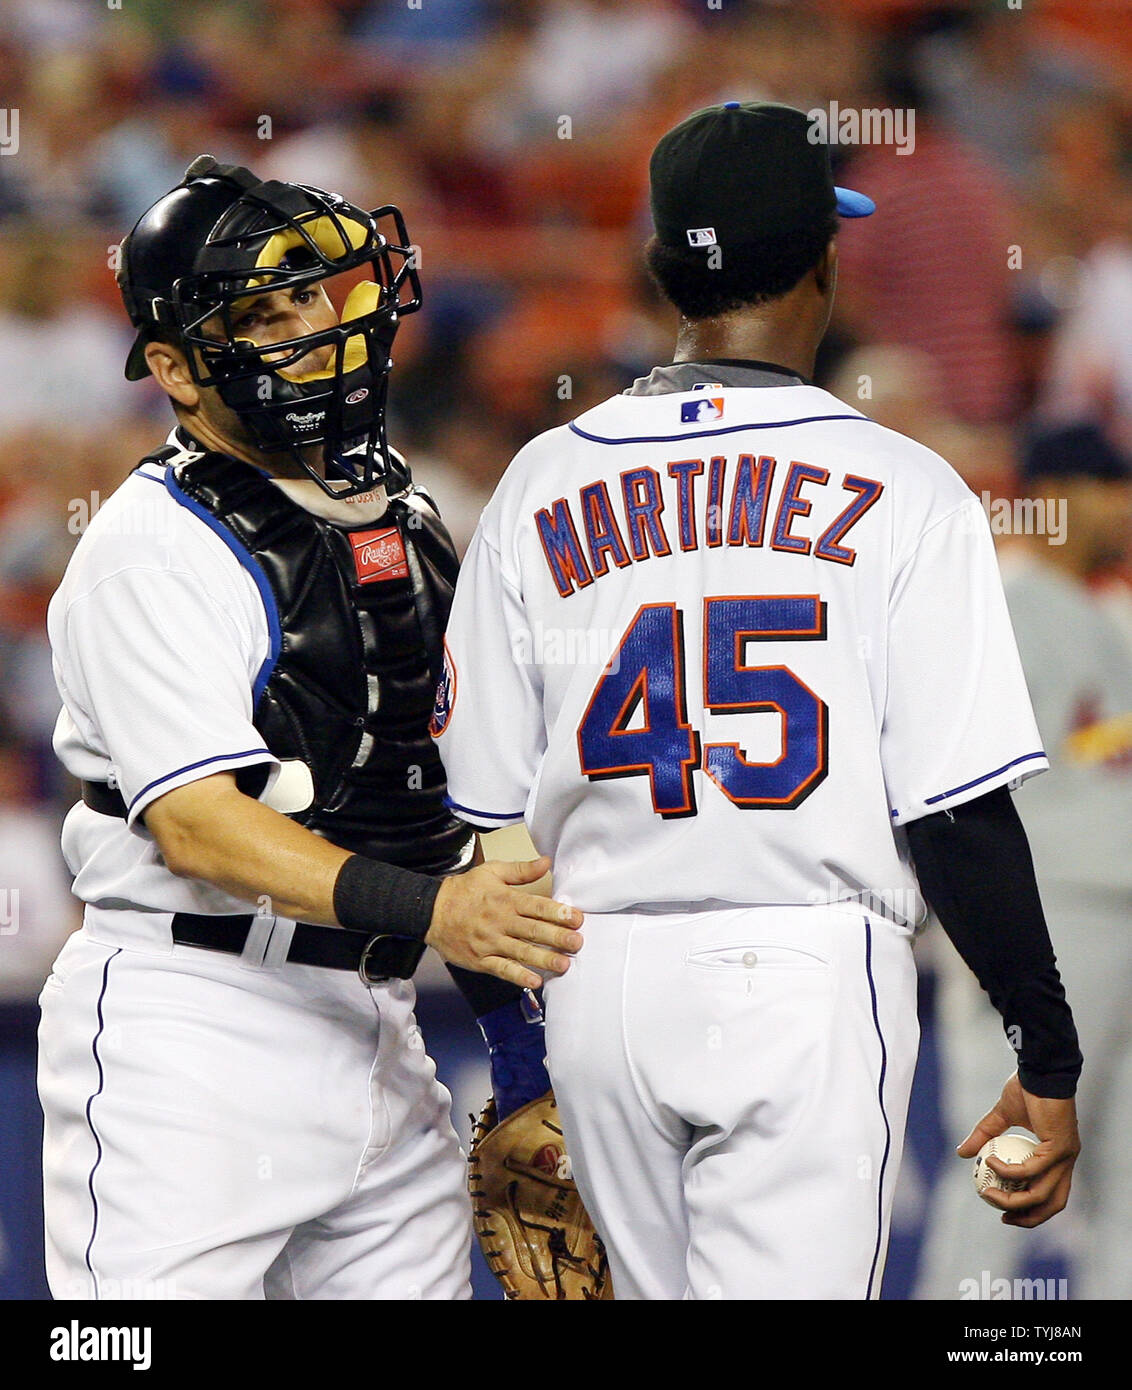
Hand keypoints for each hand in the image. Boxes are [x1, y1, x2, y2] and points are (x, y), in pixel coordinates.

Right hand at [426, 857, 582, 989]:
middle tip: (577, 943)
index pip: (536, 906)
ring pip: (521, 952)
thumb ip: (521, 870)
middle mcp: (500, 921)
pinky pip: (502, 970)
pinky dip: (518, 976)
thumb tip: (546, 862)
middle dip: (557, 937)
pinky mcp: (481, 960)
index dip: (558, 912)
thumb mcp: (492, 872)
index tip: (577, 918)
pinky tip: (534, 981)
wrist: (431, 911)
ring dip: (543, 959)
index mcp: (505, 899)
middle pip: (532, 930)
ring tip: (563, 964)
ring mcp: (490, 942)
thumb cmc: (465, 890)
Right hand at [958, 1071, 1079, 1227]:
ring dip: (1013, 1199)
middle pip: (1052, 1203)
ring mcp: (1065, 1156)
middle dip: (1027, 1216)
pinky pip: (1031, 1170)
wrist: (1039, 1070)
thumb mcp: (1001, 1116)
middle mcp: (1066, 1161)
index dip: (1033, 1211)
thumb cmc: (1026, 1089)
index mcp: (1058, 1156)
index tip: (1007, 1214)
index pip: (1052, 1195)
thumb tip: (961, 1153)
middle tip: (1001, 1215)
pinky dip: (1009, 1171)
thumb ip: (984, 1135)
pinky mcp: (1059, 1148)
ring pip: (1041, 1193)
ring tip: (987, 1191)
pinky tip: (991, 1162)